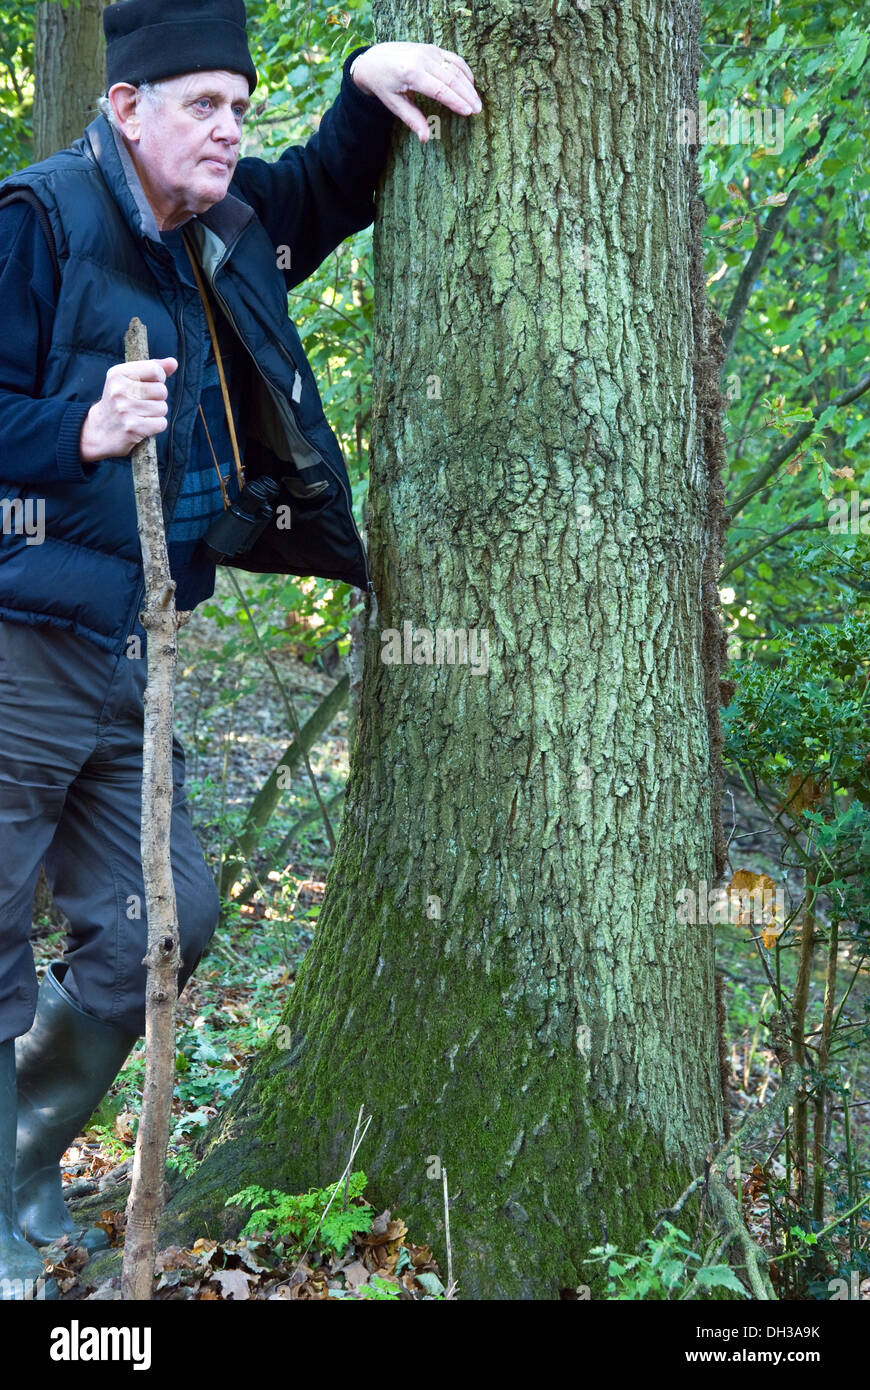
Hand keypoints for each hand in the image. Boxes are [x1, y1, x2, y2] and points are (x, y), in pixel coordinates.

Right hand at [79, 357, 178, 462]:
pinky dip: (156, 426)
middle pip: (161, 390)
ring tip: (141, 414)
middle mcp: (119, 390)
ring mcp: (125, 409)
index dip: (159, 378)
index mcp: (117, 374)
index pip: (155, 370)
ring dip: (157, 413)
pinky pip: (161, 423)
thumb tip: (173, 363)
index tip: (148, 384)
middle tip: (142, 403)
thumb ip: (152, 369)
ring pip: (162, 408)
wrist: (99, 431)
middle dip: (158, 398)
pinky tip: (143, 425)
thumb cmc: (119, 401)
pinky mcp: (132, 428)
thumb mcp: (129, 380)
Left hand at [351, 42, 481, 142]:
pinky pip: (454, 59)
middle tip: (478, 111)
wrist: (375, 59)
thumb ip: (412, 119)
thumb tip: (425, 138)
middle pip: (452, 78)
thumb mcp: (393, 104)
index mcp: (411, 73)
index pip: (440, 89)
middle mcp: (422, 59)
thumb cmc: (384, 84)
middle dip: (467, 95)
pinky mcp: (433, 49)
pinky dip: (465, 71)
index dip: (456, 102)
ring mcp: (429, 51)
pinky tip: (471, 85)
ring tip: (477, 102)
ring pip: (455, 68)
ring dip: (469, 85)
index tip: (468, 113)